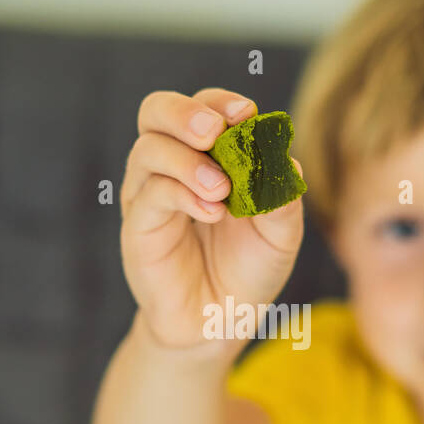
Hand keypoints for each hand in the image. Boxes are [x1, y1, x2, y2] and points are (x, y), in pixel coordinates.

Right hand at [120, 88, 305, 351]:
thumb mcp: (280, 234)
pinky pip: (149, 195)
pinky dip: (183, 195)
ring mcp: (148, 196)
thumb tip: (285, 157)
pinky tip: (214, 212)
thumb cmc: (249, 269)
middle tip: (216, 130)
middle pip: (155, 111)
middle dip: (185, 112)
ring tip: (223, 189)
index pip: (201, 108)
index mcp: (205, 155)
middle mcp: (170, 167)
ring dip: (188, 161)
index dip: (220, 102)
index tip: (247, 112)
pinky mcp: (138, 228)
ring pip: (149, 150)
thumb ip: (283, 196)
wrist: (222, 321)